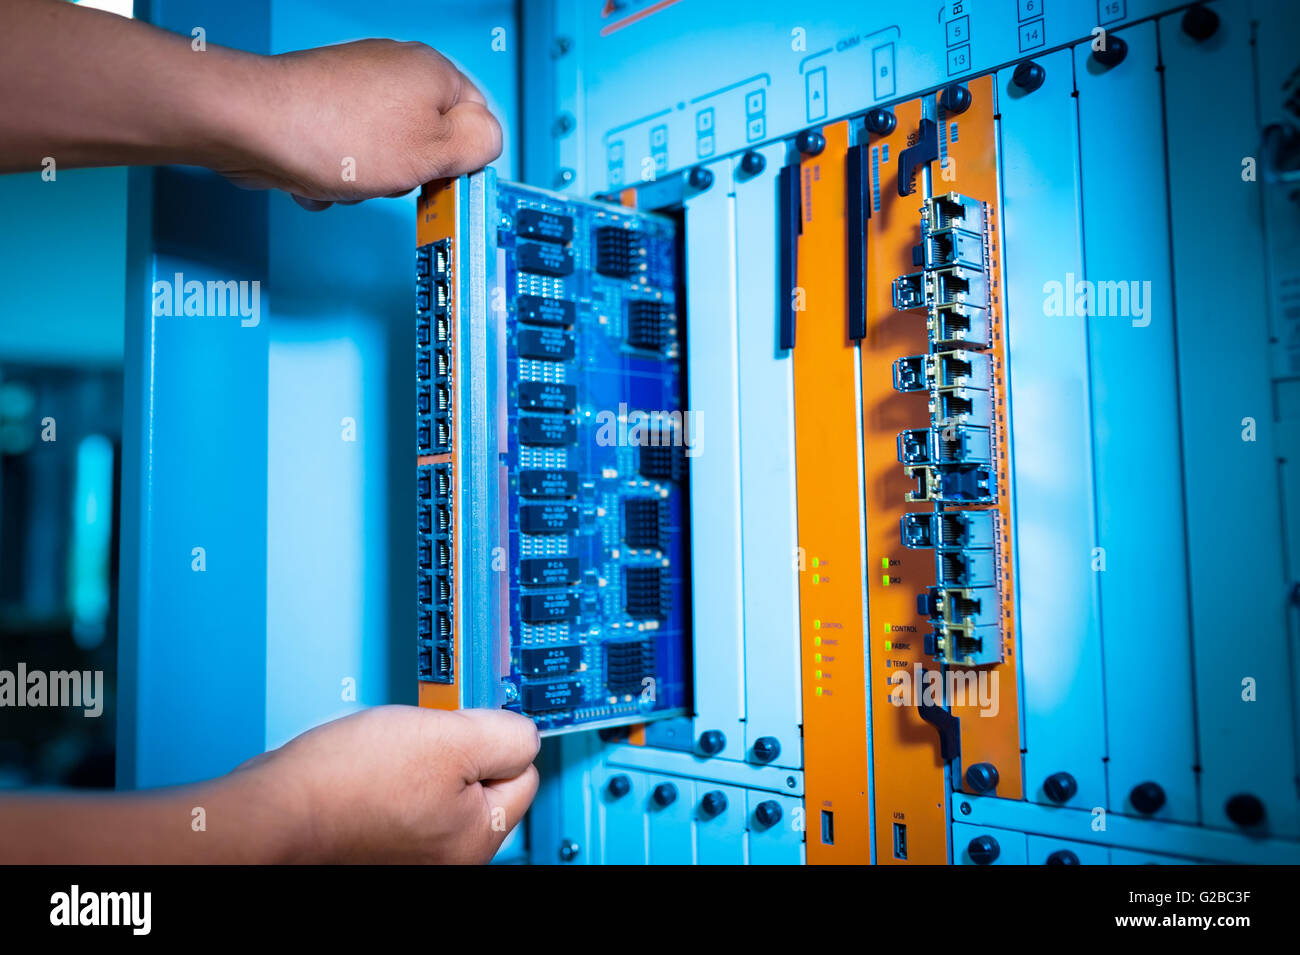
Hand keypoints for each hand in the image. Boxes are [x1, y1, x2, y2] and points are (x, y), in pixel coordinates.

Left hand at [213, 39, 502, 208]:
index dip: (465, 161)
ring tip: (350, 179)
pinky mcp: (320, 108)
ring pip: (386, 153)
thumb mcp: (434, 152)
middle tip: (394, 182)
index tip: (449, 186)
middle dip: (412, 173)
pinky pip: (346, 155)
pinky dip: (337, 176)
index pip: (477, 121)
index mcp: (432, 72)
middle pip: (429, 140)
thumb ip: (478, 146)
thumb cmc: (337, 136)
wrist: (250, 127)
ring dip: (371, 181)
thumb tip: (489, 142)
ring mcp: (354, 88)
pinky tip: (321, 178)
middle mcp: (394, 70)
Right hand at [240, 705, 539, 863]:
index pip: (523, 771)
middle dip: (457, 750)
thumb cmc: (348, 784)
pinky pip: (403, 797)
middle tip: (421, 736)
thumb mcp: (450, 737)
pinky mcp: (377, 843)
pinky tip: (367, 770)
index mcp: (478, 839)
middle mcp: (449, 857)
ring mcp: (412, 854)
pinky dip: (390, 778)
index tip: (473, 721)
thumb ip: (504, 734)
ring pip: (440, 786)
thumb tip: (528, 732)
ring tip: (386, 754)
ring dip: (422, 761)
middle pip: (480, 780)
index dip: (497, 735)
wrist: (272, 811)